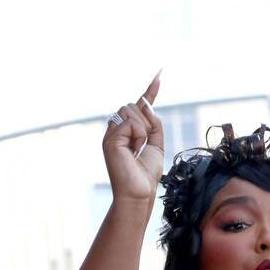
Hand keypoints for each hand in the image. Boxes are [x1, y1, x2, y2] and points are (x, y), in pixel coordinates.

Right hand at [102, 71, 164, 205]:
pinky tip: (134, 150)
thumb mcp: (156, 145)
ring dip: (142, 129)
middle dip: (145, 120)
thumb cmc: (146, 175)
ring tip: (138, 149)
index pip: (137, 107)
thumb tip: (147, 104)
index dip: (149, 92)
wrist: (139, 193)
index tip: (159, 75)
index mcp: (126, 132)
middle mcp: (116, 130)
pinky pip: (131, 122)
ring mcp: (111, 134)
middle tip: (144, 144)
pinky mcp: (110, 139)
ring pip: (131, 111)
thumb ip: (154, 124)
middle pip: (133, 106)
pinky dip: (138, 135)